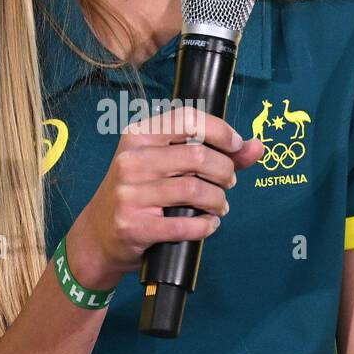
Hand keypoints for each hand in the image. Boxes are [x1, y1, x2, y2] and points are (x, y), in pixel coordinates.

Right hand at [66, 104, 264, 291]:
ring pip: (195, 190)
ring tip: (219, 206)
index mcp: (138, 136)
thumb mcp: (163, 164)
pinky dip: (206, 226)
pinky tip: (208, 224)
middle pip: (198, 156)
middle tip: (227, 183)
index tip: (236, 147)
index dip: (221, 131)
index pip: (188, 119)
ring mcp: (130, 193)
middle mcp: (131, 160)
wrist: (97, 235)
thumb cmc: (137, 193)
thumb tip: (256, 146)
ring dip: (218, 201)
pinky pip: (185, 225)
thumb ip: (212, 152)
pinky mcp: (134, 225)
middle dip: (225, 172)